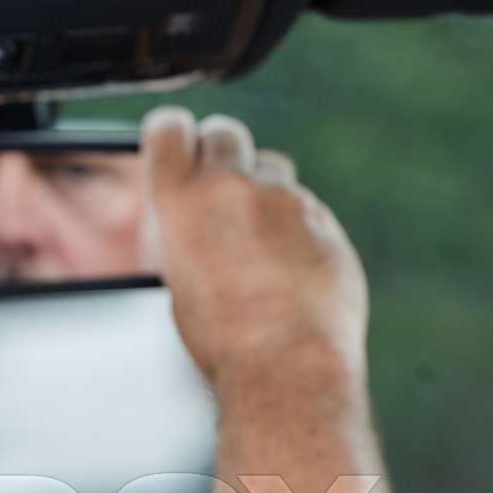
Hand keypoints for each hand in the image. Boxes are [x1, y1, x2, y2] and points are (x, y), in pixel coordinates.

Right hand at [142, 107, 369, 406]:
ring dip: (260, 187)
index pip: (168, 128)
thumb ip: (183, 231)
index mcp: (182, 203)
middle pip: (224, 132)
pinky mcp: (324, 220)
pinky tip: (286, 265)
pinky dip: (293, 225)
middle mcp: (233, 189)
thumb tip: (188, 216)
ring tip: (254, 237)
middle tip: (216, 184)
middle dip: (218, 152)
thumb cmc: (221, 338)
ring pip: (270, 167)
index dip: (168, 136)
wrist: (286, 364)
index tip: (172, 145)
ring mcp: (285, 200)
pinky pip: (303, 206)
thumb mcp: (176, 280)